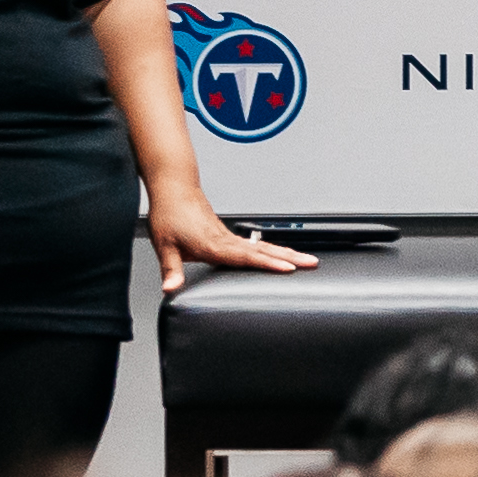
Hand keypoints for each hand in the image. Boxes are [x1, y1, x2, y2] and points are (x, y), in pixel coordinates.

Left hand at [150, 175, 314, 295]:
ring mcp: (229, 236)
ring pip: (264, 246)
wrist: (174, 188)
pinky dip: (273, 250)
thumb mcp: (164, 246)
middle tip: (312, 263)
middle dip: (290, 257)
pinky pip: (256, 245)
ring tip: (307, 260)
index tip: (288, 268)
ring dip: (287, 253)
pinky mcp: (228, 235)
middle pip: (264, 250)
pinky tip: (281, 256)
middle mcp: (226, 240)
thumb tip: (169, 288)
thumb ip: (170, 269)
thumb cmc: (169, 214)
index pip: (246, 256)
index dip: (267, 263)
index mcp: (213, 245)